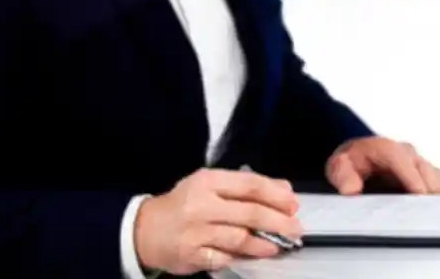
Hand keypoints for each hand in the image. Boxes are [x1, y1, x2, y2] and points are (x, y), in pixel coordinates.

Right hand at [134, 168, 302, 275]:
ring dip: (265, 243)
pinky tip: (256, 255)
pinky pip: (225, 258)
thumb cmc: (185, 204)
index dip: (277, 195)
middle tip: (296, 229)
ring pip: (240, 238)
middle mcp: (202, 205)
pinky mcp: (192, 255)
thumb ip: (246, 186)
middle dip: (279, 222)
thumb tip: (284, 190)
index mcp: (208, 181)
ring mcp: (196, 231)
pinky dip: (244, 257)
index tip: (293, 204)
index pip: (251, 185)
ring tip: (280, 245)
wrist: (144, 229)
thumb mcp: (212, 185)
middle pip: (251, 213)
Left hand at [326, 136, 439, 194]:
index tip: (419, 195)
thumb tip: (351, 190)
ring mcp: (420, 164)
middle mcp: (408, 154)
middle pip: (425, 171)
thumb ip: (343, 175)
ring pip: (437, 178)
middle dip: (429, 191)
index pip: (402, 161)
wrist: (361, 155)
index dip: (412, 178)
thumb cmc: (352, 161)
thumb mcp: (339, 165)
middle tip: (431, 215)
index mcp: (387, 149)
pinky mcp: (428, 175)